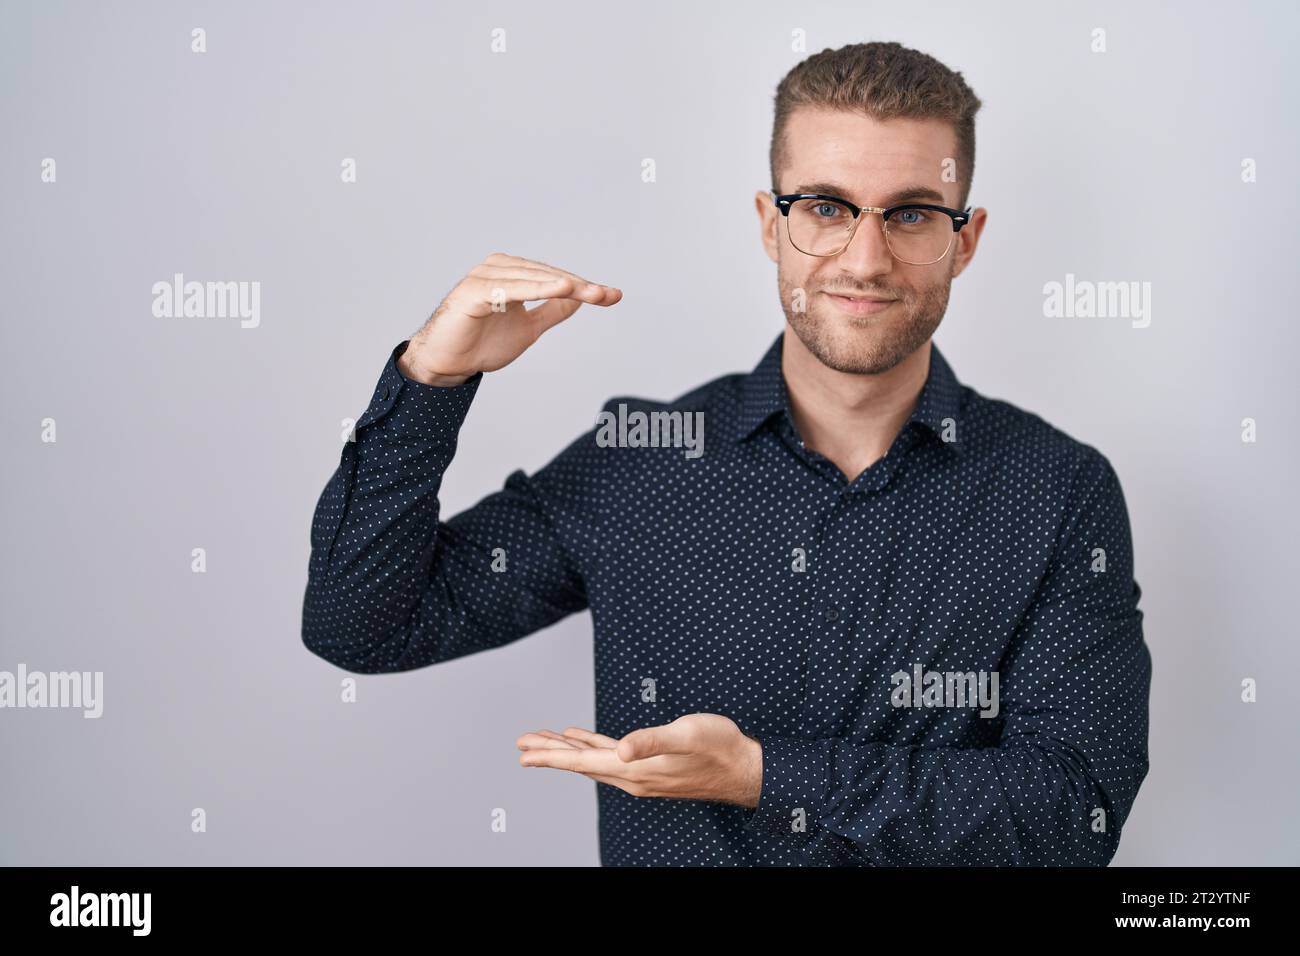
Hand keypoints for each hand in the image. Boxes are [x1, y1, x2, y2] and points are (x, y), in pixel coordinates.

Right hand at [399, 252, 621, 384]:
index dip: (583, 287)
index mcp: (512, 274)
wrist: (449, 364)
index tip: (612, 296)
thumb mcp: (529, 328)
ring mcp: (484, 277)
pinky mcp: (472, 291)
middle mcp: (498, 268)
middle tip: (606, 295)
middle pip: (547, 274)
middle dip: (578, 286)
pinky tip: (560, 289)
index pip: (554, 277)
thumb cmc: (482, 344)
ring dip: (562, 284)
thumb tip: (580, 297)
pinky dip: (535, 287)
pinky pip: (509, 288)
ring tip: (590, 291)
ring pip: (531, 278)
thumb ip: (553, 311)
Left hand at [516, 714, 763, 807]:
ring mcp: (641, 772)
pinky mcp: (650, 765)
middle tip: (520, 744)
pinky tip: (582, 738)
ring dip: (566, 750)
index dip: (551, 756)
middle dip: (549, 753)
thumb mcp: (686, 735)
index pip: (583, 763)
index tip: (523, 754)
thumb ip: (653, 741)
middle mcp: (633, 775)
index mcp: (635, 769)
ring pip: (593, 760)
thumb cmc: (719, 748)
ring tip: (542, 741)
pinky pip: (610, 757)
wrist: (745, 768)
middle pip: (581, 763)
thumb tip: (623, 749)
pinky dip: (592, 746)